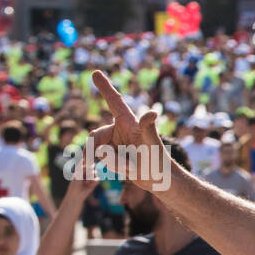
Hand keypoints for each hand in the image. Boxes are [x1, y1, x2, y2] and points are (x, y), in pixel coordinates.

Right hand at [88, 70, 170, 189]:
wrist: (159, 181)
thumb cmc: (159, 162)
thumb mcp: (152, 146)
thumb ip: (149, 129)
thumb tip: (152, 113)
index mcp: (129, 122)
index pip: (114, 101)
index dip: (104, 87)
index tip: (95, 72)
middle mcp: (121, 130)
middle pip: (96, 137)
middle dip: (97, 153)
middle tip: (109, 165)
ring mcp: (116, 142)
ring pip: (98, 152)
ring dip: (112, 163)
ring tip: (130, 168)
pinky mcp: (114, 154)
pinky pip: (101, 160)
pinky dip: (110, 166)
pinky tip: (124, 170)